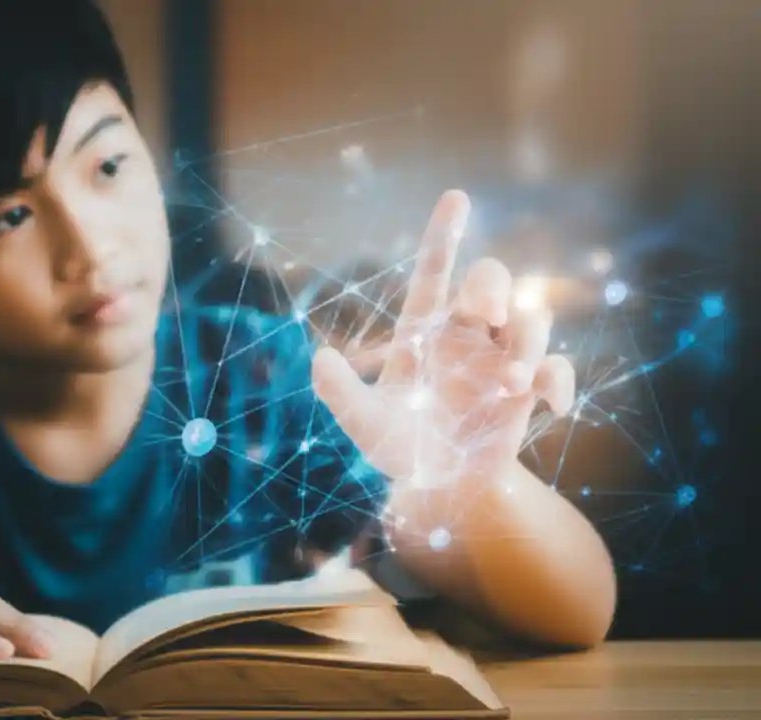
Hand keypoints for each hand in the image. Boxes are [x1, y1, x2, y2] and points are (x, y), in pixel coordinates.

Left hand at [311, 190, 575, 486]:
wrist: (437, 486)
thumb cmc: (396, 445)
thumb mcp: (363, 422)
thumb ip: (340, 392)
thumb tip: (320, 358)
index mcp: (424, 330)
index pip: (434, 271)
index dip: (444, 234)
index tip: (456, 197)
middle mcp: (466, 335)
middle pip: (492, 280)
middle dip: (495, 286)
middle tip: (491, 316)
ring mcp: (501, 359)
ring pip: (532, 319)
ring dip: (528, 345)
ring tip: (511, 385)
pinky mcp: (529, 390)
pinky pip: (557, 367)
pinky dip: (560, 380)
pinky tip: (553, 406)